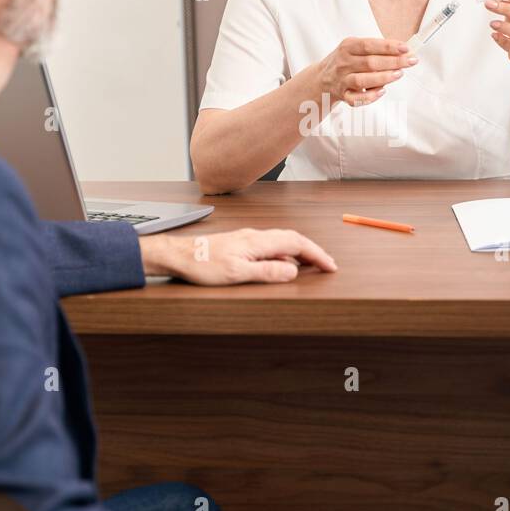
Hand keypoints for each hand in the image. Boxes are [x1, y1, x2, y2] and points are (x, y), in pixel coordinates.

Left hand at [141, 228, 336, 283]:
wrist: (178, 255)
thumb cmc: (203, 264)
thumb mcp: (237, 274)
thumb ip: (266, 272)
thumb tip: (292, 272)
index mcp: (258, 242)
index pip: (297, 244)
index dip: (317, 255)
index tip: (330, 266)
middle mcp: (255, 236)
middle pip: (293, 239)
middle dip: (313, 251)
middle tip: (327, 265)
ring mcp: (248, 239)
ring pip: (282, 241)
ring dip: (300, 251)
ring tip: (311, 265)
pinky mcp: (241, 244)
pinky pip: (271, 245)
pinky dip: (285, 253)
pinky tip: (282, 263)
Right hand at [317, 37, 416, 107]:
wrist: (321, 78)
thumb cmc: (346, 61)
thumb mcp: (355, 48)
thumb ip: (376, 49)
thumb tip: (404, 52)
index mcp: (348, 47)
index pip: (369, 45)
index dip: (388, 46)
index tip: (406, 48)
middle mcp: (344, 63)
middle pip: (369, 62)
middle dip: (393, 62)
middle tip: (410, 61)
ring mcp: (342, 80)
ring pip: (362, 80)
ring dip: (383, 77)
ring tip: (399, 74)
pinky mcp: (343, 95)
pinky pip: (355, 99)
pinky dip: (369, 97)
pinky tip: (382, 91)